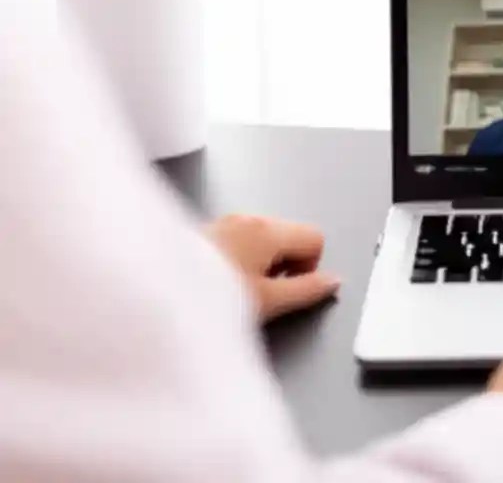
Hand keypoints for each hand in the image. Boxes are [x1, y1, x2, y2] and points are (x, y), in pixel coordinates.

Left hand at [206, 214, 340, 322]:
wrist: (152, 296)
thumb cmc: (209, 297)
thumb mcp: (268, 301)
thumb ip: (308, 290)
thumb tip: (332, 282)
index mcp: (268, 230)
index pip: (315, 238)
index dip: (309, 267)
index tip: (287, 287)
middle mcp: (247, 219)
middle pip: (289, 236)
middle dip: (284, 264)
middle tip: (261, 292)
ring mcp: (224, 222)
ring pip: (263, 240)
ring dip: (260, 264)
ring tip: (237, 289)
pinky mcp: (205, 232)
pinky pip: (239, 241)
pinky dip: (238, 260)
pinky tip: (219, 282)